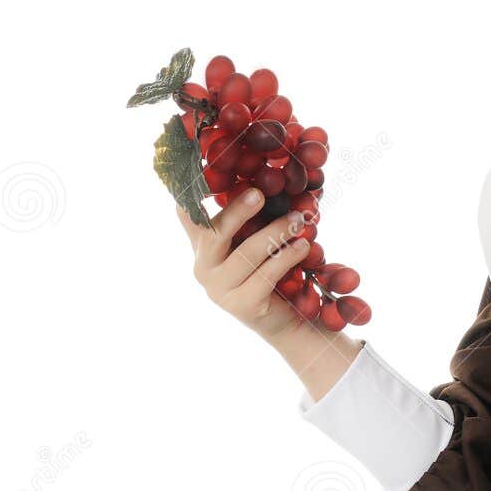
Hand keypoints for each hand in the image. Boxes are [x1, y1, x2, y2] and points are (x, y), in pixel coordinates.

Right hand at [177, 190, 318, 351]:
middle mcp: (203, 267)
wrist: (284, 319)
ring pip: (245, 254)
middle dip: (237, 212)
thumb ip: (249, 217)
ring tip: (298, 219)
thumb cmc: (268, 269)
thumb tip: (265, 178)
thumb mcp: (254, 239)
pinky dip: (286, 257)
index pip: (187, 217)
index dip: (189, 196)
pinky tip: (303, 245)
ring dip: (275, 233)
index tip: (197, 171)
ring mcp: (219, 290)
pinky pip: (265, 275)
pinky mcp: (242, 306)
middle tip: (259, 194)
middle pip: (213, 234)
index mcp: (202, 246)